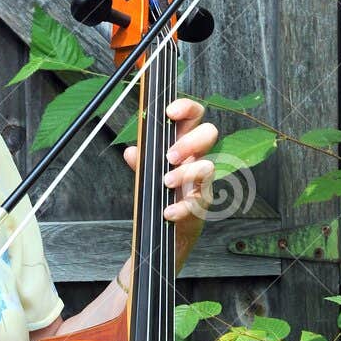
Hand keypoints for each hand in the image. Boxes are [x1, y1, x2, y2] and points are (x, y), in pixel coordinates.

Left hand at [122, 97, 216, 269]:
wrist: (169, 232)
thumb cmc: (162, 195)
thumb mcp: (146, 176)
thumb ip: (140, 163)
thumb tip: (131, 151)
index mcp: (184, 145)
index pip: (194, 116)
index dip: (187, 108)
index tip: (170, 112)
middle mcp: (197, 159)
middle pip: (209, 133)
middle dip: (189, 141)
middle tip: (169, 156)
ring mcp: (202, 182)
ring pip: (208, 167)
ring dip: (185, 173)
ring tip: (166, 182)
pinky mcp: (201, 205)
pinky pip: (198, 202)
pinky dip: (181, 208)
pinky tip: (168, 212)